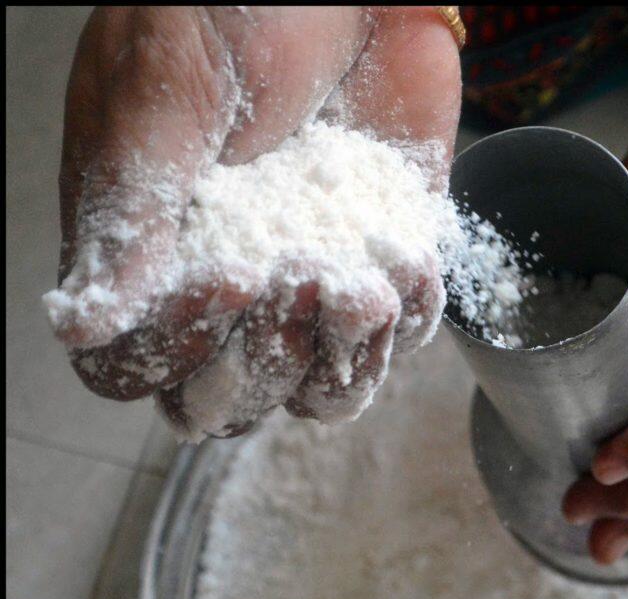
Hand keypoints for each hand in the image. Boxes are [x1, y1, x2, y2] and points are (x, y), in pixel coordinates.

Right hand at [47, 7, 461, 437]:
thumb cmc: (236, 9)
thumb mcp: (168, 96)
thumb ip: (135, 211)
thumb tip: (84, 325)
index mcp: (154, 252)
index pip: (137, 368)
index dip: (174, 356)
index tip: (229, 279)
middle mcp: (232, 285)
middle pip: (233, 397)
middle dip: (268, 358)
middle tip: (298, 273)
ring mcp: (315, 280)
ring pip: (319, 388)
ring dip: (344, 357)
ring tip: (361, 284)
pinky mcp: (387, 260)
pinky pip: (400, 335)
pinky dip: (409, 316)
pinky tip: (406, 258)